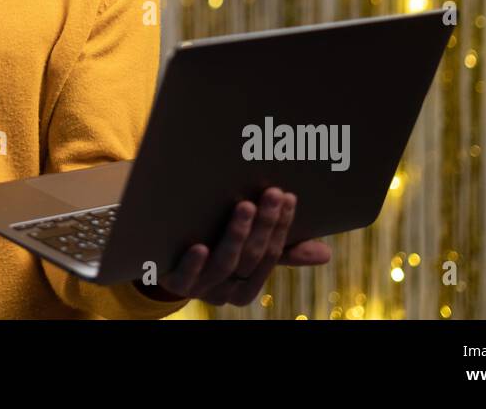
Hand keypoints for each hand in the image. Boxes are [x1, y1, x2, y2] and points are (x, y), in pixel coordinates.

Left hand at [135, 188, 331, 306]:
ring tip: (245, 207)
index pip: (272, 255)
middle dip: (265, 224)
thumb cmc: (211, 249)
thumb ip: (281, 252)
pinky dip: (193, 263)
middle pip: (252, 257)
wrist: (159, 262)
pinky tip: (200, 246)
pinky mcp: (172, 283)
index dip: (282, 227)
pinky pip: (185, 278)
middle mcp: (226, 291)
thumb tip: (326, 254)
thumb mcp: (245, 251)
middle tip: (272, 193)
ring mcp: (200, 287)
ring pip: (224, 264)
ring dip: (236, 235)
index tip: (288, 197)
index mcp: (247, 285)